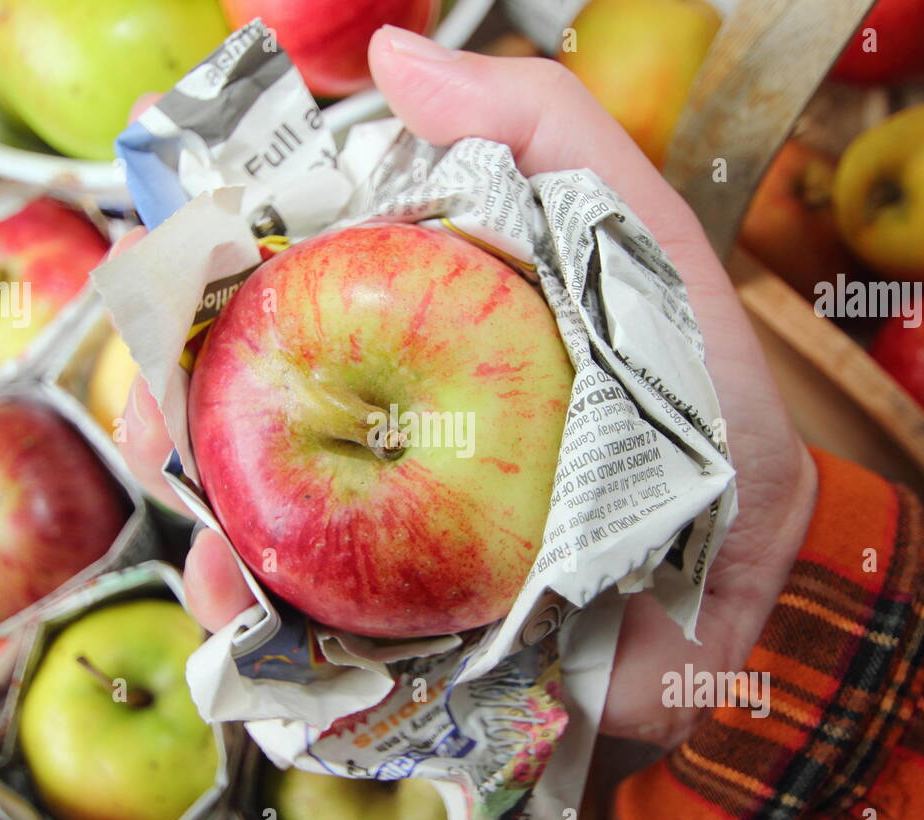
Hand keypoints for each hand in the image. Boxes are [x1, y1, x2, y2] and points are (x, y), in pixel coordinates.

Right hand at [116, 28, 817, 749]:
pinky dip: (259, 648)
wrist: (764, 552)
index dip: (195, 294)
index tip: (159, 278)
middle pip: (238, 431)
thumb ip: (538, 131)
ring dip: (205, 549)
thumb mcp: (637, 239)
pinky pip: (307, 656)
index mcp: (409, 344)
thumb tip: (390, 58)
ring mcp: (383, 550)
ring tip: (213, 554)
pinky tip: (247, 618)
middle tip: (160, 424)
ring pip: (253, 547)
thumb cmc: (701, 392)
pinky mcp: (408, 648)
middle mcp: (379, 444)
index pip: (273, 311)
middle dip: (173, 425)